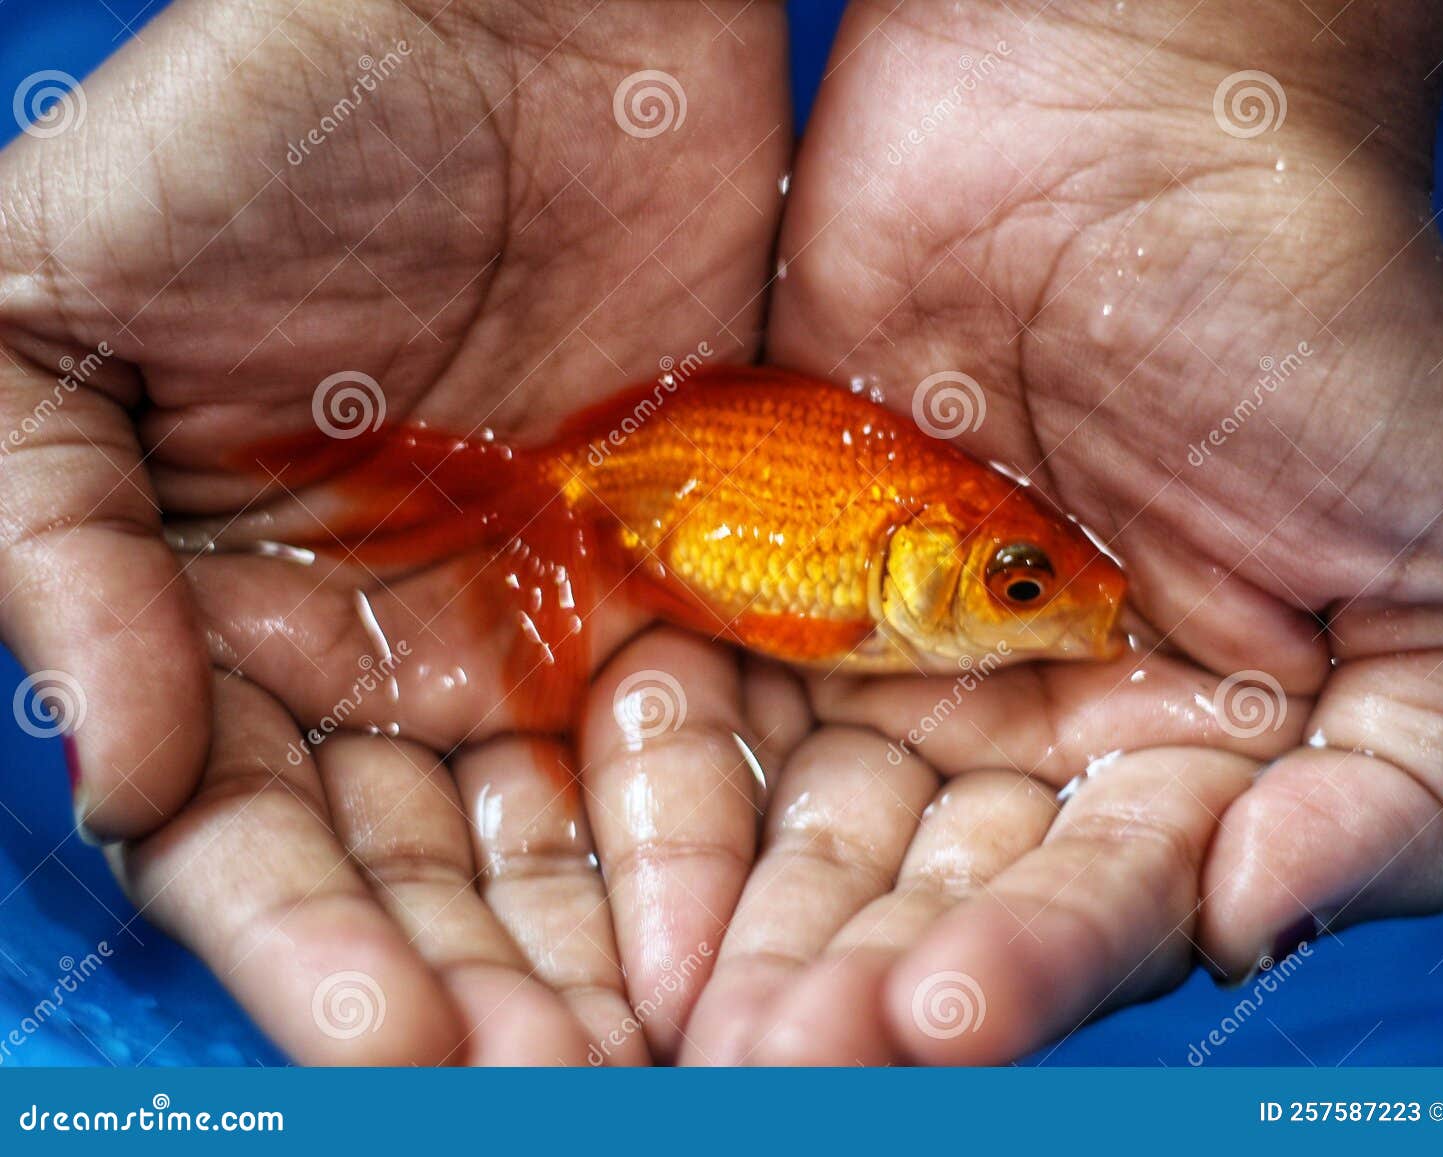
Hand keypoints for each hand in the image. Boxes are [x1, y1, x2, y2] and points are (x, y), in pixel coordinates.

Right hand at [0, 0, 788, 1062]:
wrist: (499, 9)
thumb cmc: (259, 129)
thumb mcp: (47, 320)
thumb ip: (45, 548)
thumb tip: (117, 776)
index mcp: (227, 616)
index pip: (260, 836)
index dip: (315, 950)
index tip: (396, 1051)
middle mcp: (391, 648)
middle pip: (427, 870)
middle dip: (480, 986)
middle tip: (554, 1090)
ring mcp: (545, 616)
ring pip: (570, 832)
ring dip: (601, 948)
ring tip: (654, 1057)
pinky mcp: (685, 570)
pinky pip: (700, 728)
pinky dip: (712, 825)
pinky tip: (740, 923)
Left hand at [666, 0, 1442, 1062]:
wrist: (1134, 106)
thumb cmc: (1320, 322)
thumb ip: (1404, 784)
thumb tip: (1269, 926)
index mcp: (1179, 756)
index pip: (1096, 905)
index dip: (1028, 969)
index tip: (943, 1019)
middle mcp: (1026, 728)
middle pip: (930, 890)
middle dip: (858, 977)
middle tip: (773, 1057)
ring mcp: (891, 651)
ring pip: (805, 822)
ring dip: (750, 912)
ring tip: (687, 1004)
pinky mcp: (777, 569)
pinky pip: (711, 694)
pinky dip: (672, 772)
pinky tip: (626, 856)